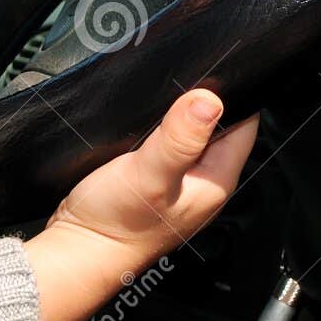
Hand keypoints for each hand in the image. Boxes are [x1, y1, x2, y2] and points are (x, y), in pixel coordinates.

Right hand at [22, 88, 257, 320]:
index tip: (213, 68)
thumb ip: (180, 138)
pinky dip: (160, 128)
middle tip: (182, 77)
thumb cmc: (114, 224)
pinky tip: (146, 121)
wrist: (76, 251)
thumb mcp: (150, 173)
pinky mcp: (154, 180)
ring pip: (191, 133)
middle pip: (219, 126)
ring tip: (163, 95)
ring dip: (180, 113)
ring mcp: (179, 182)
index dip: (234, 92)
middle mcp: (204, 182)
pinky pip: (168, 143)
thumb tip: (209, 100)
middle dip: (205, 99)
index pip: (244, 124)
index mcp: (216, 181)